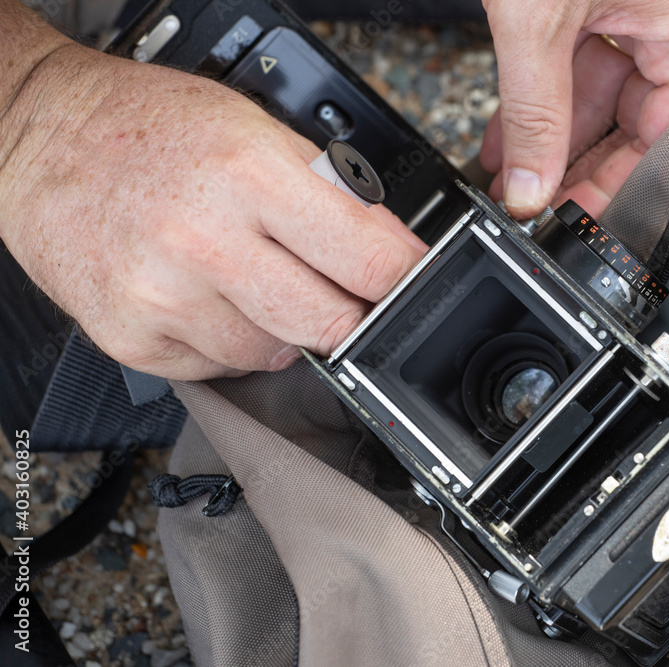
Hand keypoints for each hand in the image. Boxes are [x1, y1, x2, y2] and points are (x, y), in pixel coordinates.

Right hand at [0, 17, 424, 379]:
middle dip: (349, 314)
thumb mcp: (254, 128)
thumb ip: (328, 192)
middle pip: (331, 325)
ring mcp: (163, 298)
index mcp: (251, 176)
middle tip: (337, 290)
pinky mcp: (131, 339)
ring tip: (248, 277)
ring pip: (277, 355)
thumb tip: (393, 252)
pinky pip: (220, 368)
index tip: (412, 288)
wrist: (38, 135)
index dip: (405, 280)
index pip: (370, 259)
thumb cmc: (148, 128)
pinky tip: (204, 296)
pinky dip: (228, 342)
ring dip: (282, 328)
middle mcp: (205, 242)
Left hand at [479, 0, 668, 217]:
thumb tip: (529, 187)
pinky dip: (544, 93)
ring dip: (549, 135)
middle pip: (632, 120)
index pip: (663, 134)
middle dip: (572, 165)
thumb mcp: (537, 24)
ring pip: (601, 93)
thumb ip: (534, 112)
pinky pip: (581, 57)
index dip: (612, 184)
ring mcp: (643, 3)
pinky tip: (511, 132)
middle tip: (535, 204)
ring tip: (509, 176)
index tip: (573, 217)